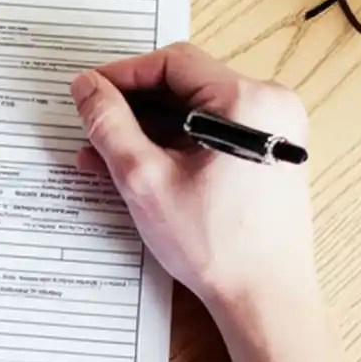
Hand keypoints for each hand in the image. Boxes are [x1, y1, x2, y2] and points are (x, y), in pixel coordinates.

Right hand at [69, 43, 315, 320]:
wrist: (266, 299)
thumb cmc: (218, 247)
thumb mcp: (146, 180)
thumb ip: (110, 126)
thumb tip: (86, 88)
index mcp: (249, 101)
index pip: (172, 63)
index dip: (122, 74)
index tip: (89, 93)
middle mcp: (270, 106)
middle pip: (184, 85)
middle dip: (132, 107)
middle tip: (92, 128)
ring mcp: (273, 131)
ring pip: (194, 112)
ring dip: (148, 129)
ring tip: (105, 157)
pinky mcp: (268, 154)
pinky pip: (212, 133)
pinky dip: (174, 145)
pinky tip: (139, 167)